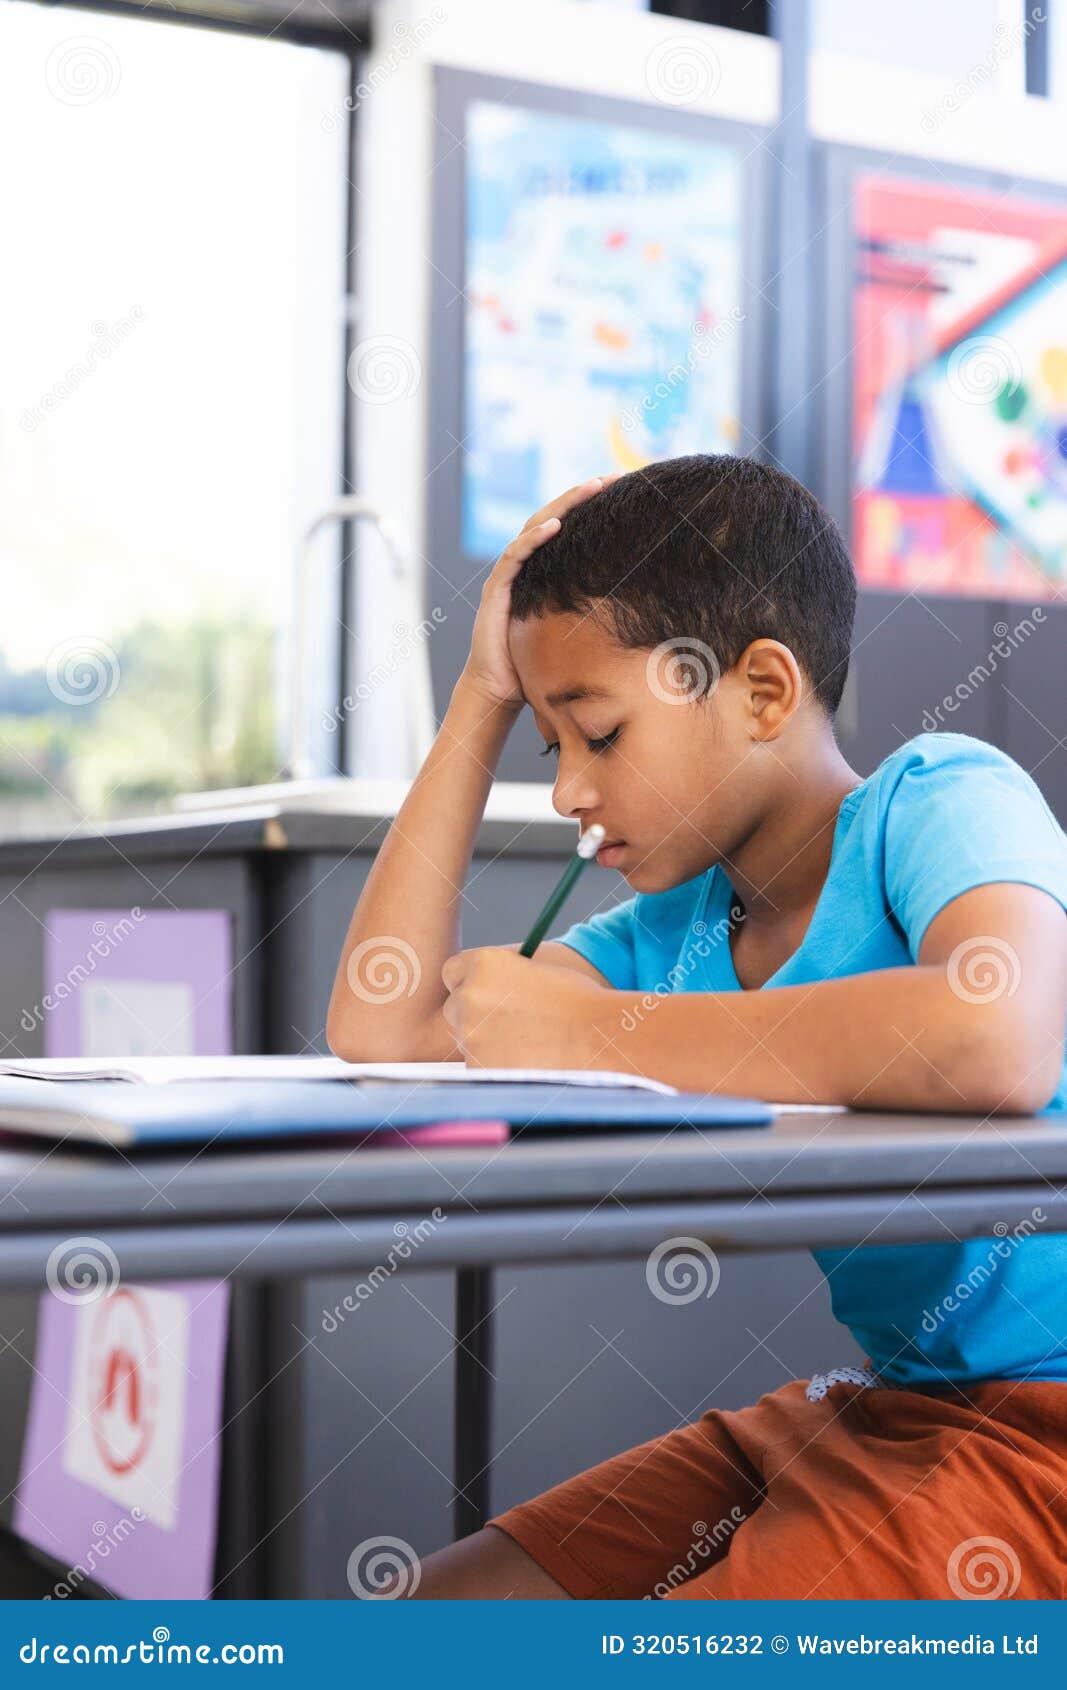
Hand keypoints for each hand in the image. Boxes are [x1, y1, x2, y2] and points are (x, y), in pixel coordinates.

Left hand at [440, 946, 607, 1068]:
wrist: (600, 1039)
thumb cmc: (578, 1002)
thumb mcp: (535, 970)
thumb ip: (501, 977)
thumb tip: (481, 988)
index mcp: (484, 963)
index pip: (451, 971)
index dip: (468, 983)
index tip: (482, 993)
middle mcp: (469, 996)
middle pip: (454, 1008)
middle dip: (474, 1016)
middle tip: (507, 1024)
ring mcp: (471, 1034)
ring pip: (468, 1040)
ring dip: (487, 1043)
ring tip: (529, 1043)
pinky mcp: (478, 1067)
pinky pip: (479, 1066)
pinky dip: (496, 1066)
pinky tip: (528, 1062)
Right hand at [460, 475, 623, 709]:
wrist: (498, 688)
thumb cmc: (534, 662)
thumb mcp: (569, 632)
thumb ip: (591, 615)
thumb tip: (638, 613)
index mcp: (539, 571)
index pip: (565, 529)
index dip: (589, 509)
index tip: (621, 491)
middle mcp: (522, 565)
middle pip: (552, 518)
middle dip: (580, 496)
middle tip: (612, 477)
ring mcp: (507, 575)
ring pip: (534, 527)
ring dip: (562, 506)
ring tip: (590, 487)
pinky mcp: (496, 590)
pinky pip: (514, 557)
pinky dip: (533, 539)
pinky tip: (553, 526)